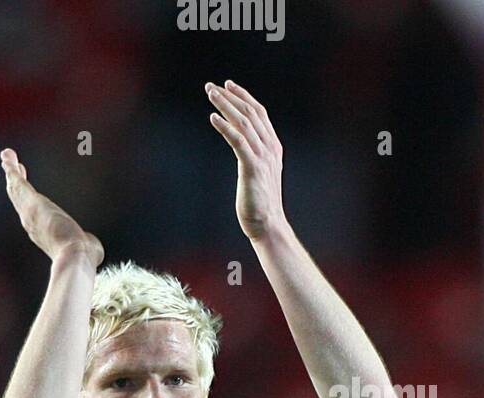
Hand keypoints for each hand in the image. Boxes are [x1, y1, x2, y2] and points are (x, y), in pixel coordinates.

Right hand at [1, 149, 102, 266]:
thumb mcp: (85, 247)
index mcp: (41, 232)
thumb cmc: (82, 257)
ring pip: (16, 188)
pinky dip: (12, 170)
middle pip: (19, 197)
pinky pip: (18, 183)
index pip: (30, 211)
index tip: (24, 186)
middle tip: (10, 165)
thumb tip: (94, 248)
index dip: (26, 197)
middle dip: (14, 181)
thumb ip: (87, 244)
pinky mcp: (31, 203)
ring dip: (10, 171)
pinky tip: (8, 157)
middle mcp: (30, 223)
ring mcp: (28, 213)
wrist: (74, 257)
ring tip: (6, 155)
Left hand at [206, 80, 286, 240]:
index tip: (228, 86)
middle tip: (212, 86)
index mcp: (273, 147)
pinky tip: (213, 118)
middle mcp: (269, 148)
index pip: (259, 114)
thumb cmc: (259, 204)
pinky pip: (237, 141)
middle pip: (250, 113)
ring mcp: (262, 157)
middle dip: (231, 97)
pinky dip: (225, 127)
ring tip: (211, 94)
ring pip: (244, 123)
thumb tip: (243, 149)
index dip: (244, 97)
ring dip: (226, 106)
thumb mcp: (258, 175)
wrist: (268, 224)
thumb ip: (253, 158)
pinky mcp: (252, 168)